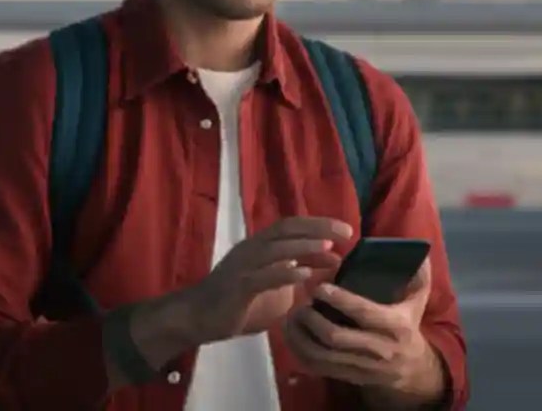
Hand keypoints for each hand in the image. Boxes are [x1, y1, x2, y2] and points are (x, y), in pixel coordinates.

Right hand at [181, 216, 352, 345]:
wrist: (194, 317)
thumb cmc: (235, 301)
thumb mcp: (273, 283)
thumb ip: (299, 269)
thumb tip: (331, 259)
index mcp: (259, 245)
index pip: (292, 225)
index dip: (319, 224)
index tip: (346, 229)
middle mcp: (251, 249)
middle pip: (287, 230)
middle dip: (318, 228)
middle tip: (347, 232)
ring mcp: (242, 267)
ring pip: (276, 249)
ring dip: (303, 246)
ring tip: (328, 247)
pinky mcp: (237, 288)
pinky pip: (263, 277)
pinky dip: (284, 273)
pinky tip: (304, 274)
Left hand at [283, 258, 446, 402]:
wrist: (412, 369)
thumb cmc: (409, 324)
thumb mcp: (419, 299)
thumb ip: (418, 275)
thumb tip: (416, 251)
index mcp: (396, 325)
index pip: (363, 313)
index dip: (339, 300)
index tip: (319, 286)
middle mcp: (378, 348)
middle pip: (335, 337)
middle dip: (312, 319)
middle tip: (300, 302)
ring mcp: (361, 366)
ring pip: (321, 355)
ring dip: (301, 336)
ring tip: (292, 317)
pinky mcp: (348, 377)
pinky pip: (317, 368)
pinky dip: (299, 352)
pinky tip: (293, 335)